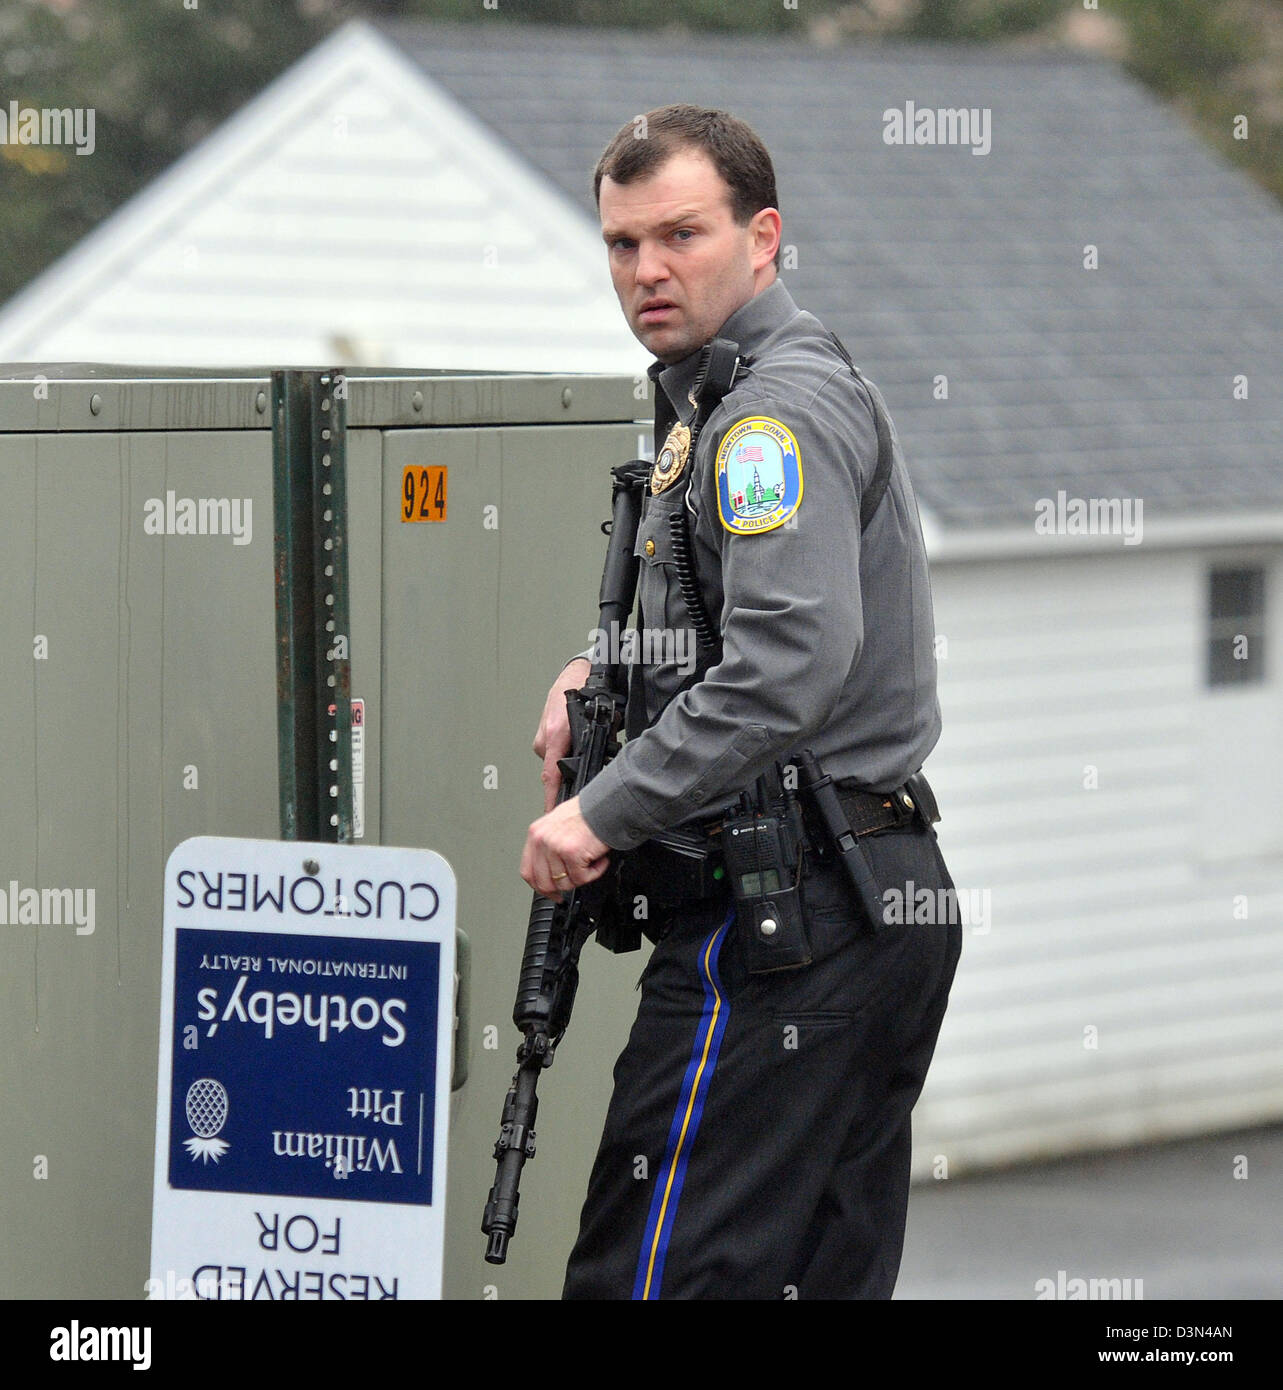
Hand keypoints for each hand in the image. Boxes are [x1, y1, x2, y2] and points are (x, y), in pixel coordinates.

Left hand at [521, 796, 610, 900]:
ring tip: (591, 862)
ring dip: (581, 877)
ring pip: (564, 883)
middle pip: (543, 882)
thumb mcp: (557, 823)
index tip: (550, 892)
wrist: (607, 805)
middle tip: (575, 882)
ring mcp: (555, 847)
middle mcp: (542, 840)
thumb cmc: (588, 812)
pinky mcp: (572, 853)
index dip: (539, 887)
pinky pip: (581, 878)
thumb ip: (549, 844)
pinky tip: (599, 860)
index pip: (528, 871)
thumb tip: (549, 868)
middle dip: (560, 888)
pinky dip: (594, 872)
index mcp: (536, 833)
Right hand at [533, 657, 590, 812]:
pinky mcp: (542, 734)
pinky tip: (573, 743)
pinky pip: (552, 751)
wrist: (577, 675)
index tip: (550, 812)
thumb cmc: (585, 693)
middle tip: (580, 780)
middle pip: (554, 771)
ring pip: (555, 761)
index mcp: (556, 733)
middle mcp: (546, 736)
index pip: (551, 775)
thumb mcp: (597, 721)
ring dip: (567, 761)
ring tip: (580, 751)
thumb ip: (596, 744)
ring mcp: (542, 735)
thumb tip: (600, 769)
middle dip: (568, 776)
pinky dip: (562, 752)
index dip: (551, 797)